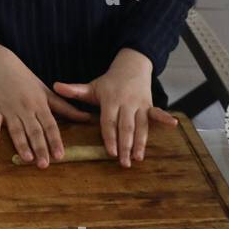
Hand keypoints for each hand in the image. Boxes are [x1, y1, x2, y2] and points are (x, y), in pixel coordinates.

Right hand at [0, 40, 90, 167]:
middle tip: (44, 164)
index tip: (60, 155)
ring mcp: (10, 108)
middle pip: (34, 130)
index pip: (50, 125)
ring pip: (16, 128)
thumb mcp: (47, 92)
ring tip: (27, 158)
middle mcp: (26, 107)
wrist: (2, 65)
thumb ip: (66, 108)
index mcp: (40, 104)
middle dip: (40, 148)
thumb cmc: (26, 80)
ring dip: (21, 143)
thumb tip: (87, 117)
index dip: (55, 141)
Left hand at [52, 48, 176, 167]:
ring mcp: (140, 104)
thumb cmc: (109, 82)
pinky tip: (173, 125)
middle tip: (123, 162)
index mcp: (110, 100)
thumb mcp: (92, 86)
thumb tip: (54, 86)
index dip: (109, 136)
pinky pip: (158, 113)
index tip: (109, 151)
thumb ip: (74, 90)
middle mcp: (126, 103)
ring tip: (139, 158)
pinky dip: (165, 118)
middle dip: (125, 145)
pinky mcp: (150, 105)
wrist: (131, 66)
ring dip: (141, 142)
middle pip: (126, 127)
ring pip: (141, 126)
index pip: (109, 121)